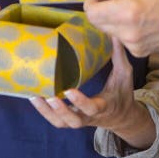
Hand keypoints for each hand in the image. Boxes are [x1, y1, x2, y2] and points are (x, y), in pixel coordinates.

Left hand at [29, 38, 154, 148]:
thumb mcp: (124, 75)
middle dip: (60, 111)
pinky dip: (44, 111)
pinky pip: (56, 120)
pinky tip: (34, 97)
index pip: (91, 108)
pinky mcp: (71, 119)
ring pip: (61, 123)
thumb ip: (119, 56)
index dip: (80, 101)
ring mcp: (79, 119)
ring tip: (34, 96)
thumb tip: (115, 34)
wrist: (121, 117)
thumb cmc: (122, 94)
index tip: (68, 90)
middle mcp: (89, 116)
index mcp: (104, 106)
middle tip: (48, 97)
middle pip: (72, 121)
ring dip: (46, 112)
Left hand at [83, 0, 158, 56]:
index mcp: (126, 12)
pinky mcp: (139, 52)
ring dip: (115, 19)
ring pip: (109, 31)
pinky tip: (142, 20)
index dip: (93, 1)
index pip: (91, 12)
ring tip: (135, 8)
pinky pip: (122, 39)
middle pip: (98, 23)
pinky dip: (126, 29)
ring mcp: (133, 45)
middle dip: (104, 9)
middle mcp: (127, 33)